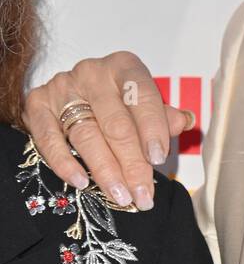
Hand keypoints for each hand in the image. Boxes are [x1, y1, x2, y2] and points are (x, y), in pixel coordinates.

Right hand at [22, 53, 192, 208]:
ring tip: (120, 196)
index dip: (153, 128)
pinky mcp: (37, 104)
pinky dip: (64, 162)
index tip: (159, 158)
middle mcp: (92, 72)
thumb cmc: (118, 102)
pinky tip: (80, 182)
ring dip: (105, 171)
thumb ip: (162, 116)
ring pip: (86, 135)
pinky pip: (48, 138)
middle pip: (115, 123)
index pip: (142, 96)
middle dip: (132, 163)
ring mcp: (62, 87)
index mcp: (124, 67)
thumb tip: (186, 121)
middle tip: (143, 193)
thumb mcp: (143, 105)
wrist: (73, 95)